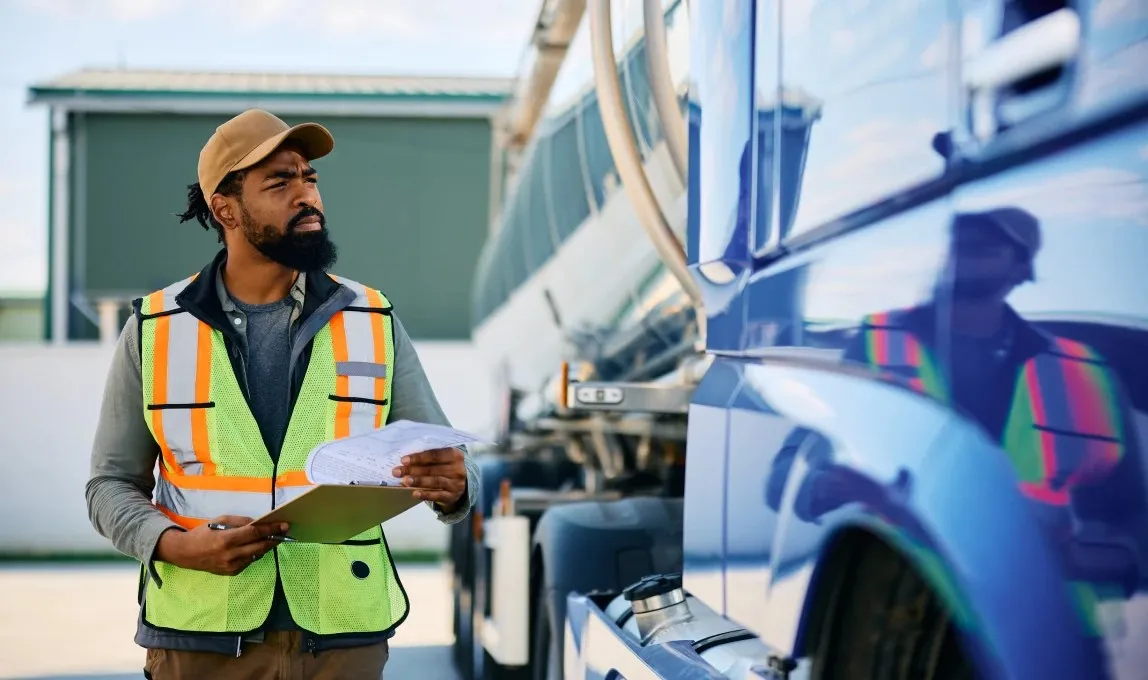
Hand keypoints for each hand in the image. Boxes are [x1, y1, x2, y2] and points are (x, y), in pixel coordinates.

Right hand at [155, 515, 287, 575]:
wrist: (185, 553)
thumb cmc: (203, 533)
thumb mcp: (220, 520)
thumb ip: (240, 522)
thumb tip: (259, 523)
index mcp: (227, 539)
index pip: (255, 533)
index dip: (272, 529)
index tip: (284, 525)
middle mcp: (231, 555)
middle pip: (260, 547)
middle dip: (274, 539)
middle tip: (284, 532)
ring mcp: (231, 566)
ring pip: (256, 556)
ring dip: (266, 547)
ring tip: (273, 538)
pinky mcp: (231, 572)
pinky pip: (248, 562)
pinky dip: (254, 554)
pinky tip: (256, 547)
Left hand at [393, 447, 467, 509]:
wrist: (459, 484)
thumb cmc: (445, 467)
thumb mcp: (442, 459)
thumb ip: (429, 457)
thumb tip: (405, 461)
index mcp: (455, 455)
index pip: (435, 455)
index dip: (418, 457)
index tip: (403, 460)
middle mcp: (458, 469)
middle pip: (432, 469)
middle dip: (413, 470)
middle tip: (397, 472)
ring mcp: (456, 483)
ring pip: (435, 481)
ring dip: (418, 481)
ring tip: (405, 481)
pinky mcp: (452, 496)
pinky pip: (438, 495)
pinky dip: (425, 494)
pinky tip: (415, 493)